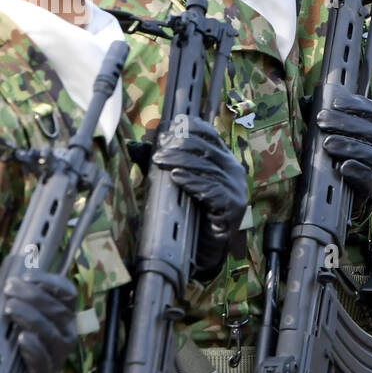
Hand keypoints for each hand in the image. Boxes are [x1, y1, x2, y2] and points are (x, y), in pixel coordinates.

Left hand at [3, 269, 76, 372]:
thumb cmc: (15, 338)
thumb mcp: (20, 313)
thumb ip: (19, 297)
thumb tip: (9, 272)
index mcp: (64, 313)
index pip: (67, 293)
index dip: (51, 282)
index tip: (28, 276)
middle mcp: (68, 331)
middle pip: (58, 309)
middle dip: (33, 296)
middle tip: (9, 289)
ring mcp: (59, 353)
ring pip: (51, 332)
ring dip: (30, 317)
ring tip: (9, 309)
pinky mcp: (47, 371)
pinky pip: (44, 359)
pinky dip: (33, 347)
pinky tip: (21, 339)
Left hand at [152, 116, 247, 275]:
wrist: (208, 246)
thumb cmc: (193, 211)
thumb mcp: (179, 182)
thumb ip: (163, 164)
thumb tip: (134, 147)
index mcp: (223, 160)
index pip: (211, 135)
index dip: (192, 128)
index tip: (173, 125)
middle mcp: (232, 171)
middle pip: (207, 150)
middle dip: (180, 146)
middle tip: (158, 152)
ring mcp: (235, 188)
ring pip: (208, 168)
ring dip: (181, 163)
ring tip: (161, 162)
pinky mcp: (232, 206)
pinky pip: (212, 190)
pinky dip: (193, 182)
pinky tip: (178, 178)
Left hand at [315, 85, 371, 198]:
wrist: (339, 192)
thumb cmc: (335, 156)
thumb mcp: (330, 134)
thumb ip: (323, 119)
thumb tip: (306, 103)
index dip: (355, 104)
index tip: (334, 103)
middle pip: (370, 130)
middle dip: (344, 123)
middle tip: (321, 121)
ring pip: (370, 154)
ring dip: (348, 146)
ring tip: (327, 144)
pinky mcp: (370, 185)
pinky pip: (368, 177)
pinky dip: (356, 171)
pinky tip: (342, 167)